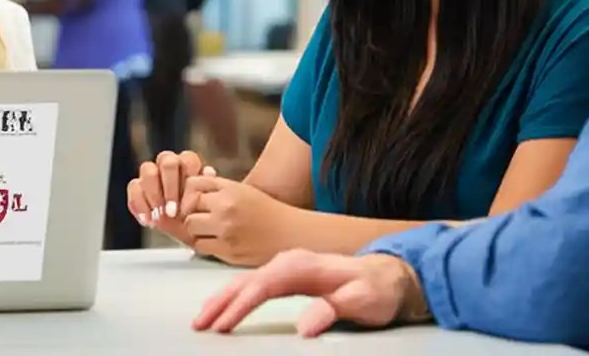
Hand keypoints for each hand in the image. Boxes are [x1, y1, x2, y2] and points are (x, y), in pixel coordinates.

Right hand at [127, 150, 211, 244]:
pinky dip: (139, 205)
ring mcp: (152, 172)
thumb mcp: (205, 206)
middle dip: (169, 188)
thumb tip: (208, 171)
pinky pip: (134, 186)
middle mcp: (170, 163)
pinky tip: (147, 221)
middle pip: (167, 161)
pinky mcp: (137, 185)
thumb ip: (206, 188)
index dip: (186, 180)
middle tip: (171, 212)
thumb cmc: (197, 215)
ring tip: (157, 217)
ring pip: (148, 169)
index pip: (188, 159)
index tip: (186, 203)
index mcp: (189, 164)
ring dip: (153, 195)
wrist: (182, 230)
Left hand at [180, 175, 303, 266]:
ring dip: (197, 232)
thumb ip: (216, 187)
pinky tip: (216, 241)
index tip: (193, 201)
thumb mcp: (242, 190)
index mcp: (230, 190)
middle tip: (202, 218)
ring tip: (209, 231)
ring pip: (191, 231)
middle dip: (191, 214)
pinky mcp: (228, 251)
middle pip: (188, 210)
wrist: (289, 233)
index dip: (189, 194)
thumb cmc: (265, 210)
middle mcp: (226, 209)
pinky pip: (202, 247)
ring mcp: (226, 231)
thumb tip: (188, 187)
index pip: (193, 185)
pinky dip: (205, 245)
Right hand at [193, 250, 423, 335]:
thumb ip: (333, 310)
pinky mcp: (287, 274)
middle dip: (219, 302)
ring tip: (202, 318)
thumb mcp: (362, 301)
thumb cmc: (377, 288)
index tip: (222, 326)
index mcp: (303, 266)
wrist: (389, 273)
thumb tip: (305, 327)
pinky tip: (224, 304)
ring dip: (222, 298)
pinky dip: (234, 294)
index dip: (240, 306)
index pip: (262, 286)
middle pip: (246, 281)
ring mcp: (287, 266)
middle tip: (198, 324)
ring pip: (245, 280)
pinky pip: (253, 283)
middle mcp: (290, 262)